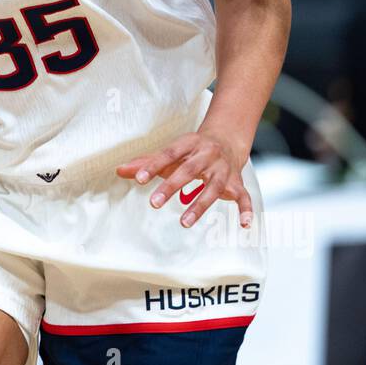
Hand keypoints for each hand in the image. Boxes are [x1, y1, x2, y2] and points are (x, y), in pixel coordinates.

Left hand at [115, 132, 253, 228]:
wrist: (227, 139)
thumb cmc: (192, 151)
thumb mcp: (171, 153)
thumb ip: (146, 163)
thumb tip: (119, 170)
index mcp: (189, 144)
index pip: (169, 154)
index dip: (153, 166)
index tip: (138, 179)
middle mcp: (208, 155)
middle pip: (189, 170)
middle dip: (172, 186)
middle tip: (154, 203)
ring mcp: (224, 170)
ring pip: (213, 188)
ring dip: (200, 205)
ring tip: (184, 223)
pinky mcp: (238, 183)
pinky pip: (244, 197)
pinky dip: (246, 210)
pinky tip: (244, 225)